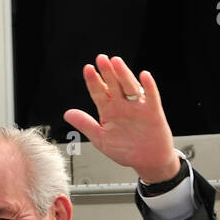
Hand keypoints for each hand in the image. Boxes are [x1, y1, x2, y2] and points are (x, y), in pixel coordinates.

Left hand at [64, 54, 180, 183]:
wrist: (147, 161)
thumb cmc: (125, 150)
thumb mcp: (100, 138)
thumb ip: (85, 124)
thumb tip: (67, 113)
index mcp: (109, 110)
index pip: (99, 92)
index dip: (93, 81)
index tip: (87, 68)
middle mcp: (123, 105)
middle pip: (114, 85)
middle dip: (107, 72)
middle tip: (100, 59)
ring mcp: (138, 108)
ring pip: (130, 87)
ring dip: (124, 74)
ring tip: (116, 62)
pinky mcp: (153, 113)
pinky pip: (151, 98)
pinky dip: (149, 87)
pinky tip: (144, 75)